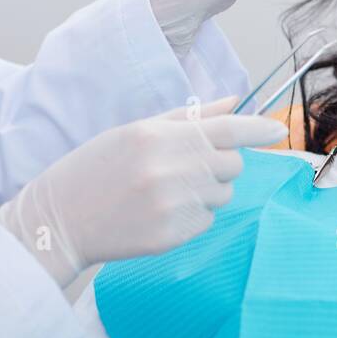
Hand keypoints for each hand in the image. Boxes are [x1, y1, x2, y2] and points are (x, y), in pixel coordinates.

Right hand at [0, 96, 287, 286]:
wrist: (58, 220)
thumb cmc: (96, 168)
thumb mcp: (135, 131)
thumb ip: (188, 117)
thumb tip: (233, 102)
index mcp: (160, 137)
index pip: (226, 129)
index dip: (257, 129)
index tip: (278, 130)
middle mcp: (170, 170)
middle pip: (232, 163)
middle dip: (221, 163)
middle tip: (186, 166)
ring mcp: (172, 206)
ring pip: (223, 194)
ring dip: (208, 190)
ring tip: (167, 190)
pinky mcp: (172, 236)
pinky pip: (207, 220)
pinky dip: (193, 215)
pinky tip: (160, 212)